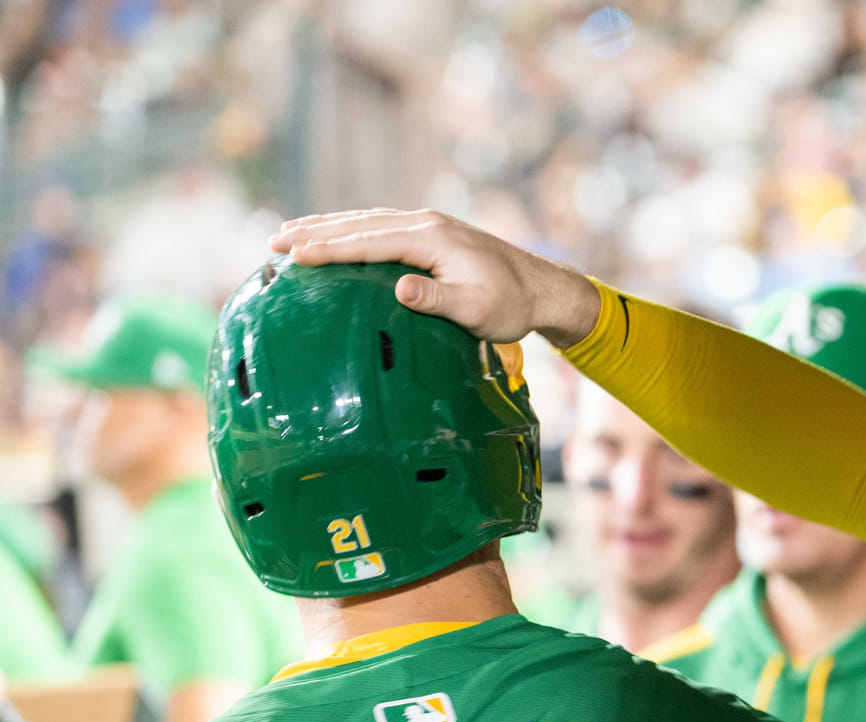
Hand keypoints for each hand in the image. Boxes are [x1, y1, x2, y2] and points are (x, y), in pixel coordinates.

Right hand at [269, 209, 601, 346]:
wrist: (543, 288)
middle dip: (315, 231)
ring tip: (290, 233)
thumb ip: (438, 300)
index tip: (294, 254)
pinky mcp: (434, 233)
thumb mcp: (476, 310)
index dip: (330, 247)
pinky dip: (353, 228)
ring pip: (368, 219)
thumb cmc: (511, 305)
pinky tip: (337, 235)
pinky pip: (382, 225)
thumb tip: (400, 288)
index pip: (369, 241)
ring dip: (329, 225)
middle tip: (273, 241)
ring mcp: (430, 224)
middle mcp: (426, 222)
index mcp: (432, 239)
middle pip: (360, 223)